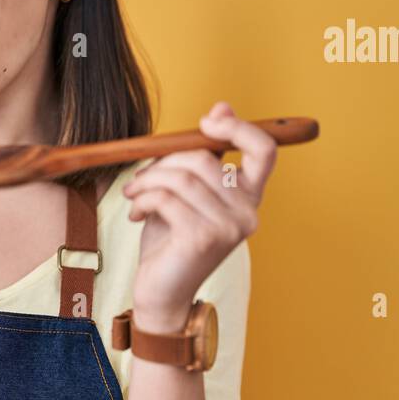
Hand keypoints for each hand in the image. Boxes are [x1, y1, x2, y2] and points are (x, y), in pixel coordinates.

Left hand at [123, 101, 275, 331]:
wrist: (160, 293)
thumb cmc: (170, 242)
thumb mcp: (185, 194)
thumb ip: (200, 158)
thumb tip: (221, 106)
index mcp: (249, 199)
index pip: (264, 151)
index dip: (239, 128)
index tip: (207, 121)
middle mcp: (248, 213)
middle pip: (205, 159)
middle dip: (164, 162)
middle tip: (141, 178)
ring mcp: (229, 227)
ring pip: (182, 177)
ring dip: (148, 181)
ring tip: (134, 195)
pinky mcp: (203, 238)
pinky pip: (166, 198)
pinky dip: (144, 199)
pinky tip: (136, 213)